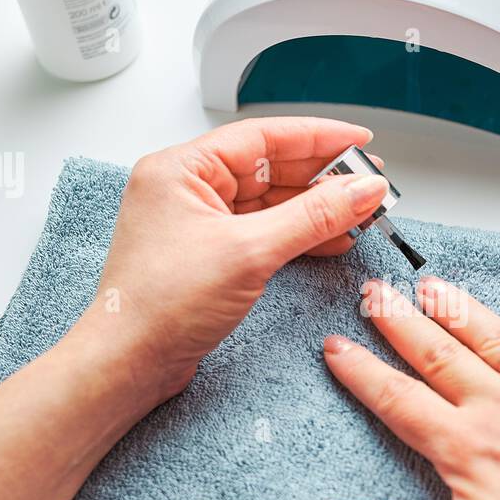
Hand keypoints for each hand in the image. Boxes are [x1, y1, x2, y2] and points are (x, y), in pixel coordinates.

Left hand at [79, 117, 388, 404]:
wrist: (130, 362)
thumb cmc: (161, 305)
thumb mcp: (250, 252)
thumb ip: (314, 216)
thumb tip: (361, 190)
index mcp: (182, 168)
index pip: (263, 137)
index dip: (318, 137)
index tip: (360, 143)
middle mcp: (188, 187)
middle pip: (270, 168)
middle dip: (323, 178)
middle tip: (370, 185)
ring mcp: (198, 222)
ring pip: (270, 202)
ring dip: (316, 210)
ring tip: (360, 214)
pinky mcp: (209, 254)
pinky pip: (263, 231)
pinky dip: (298, 235)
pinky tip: (332, 239)